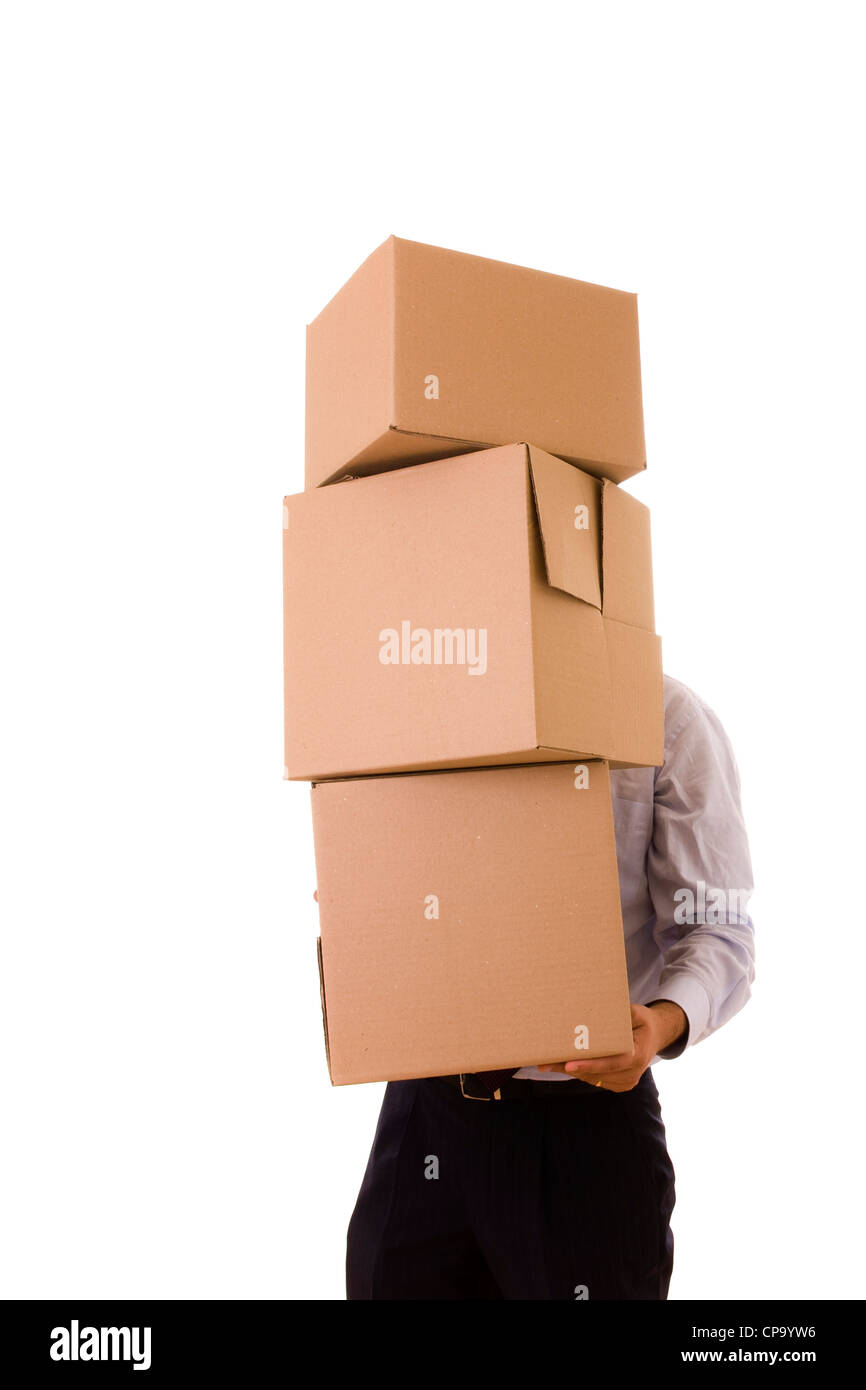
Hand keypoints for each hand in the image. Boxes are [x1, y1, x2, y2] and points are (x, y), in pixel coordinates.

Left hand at [535, 1001, 686, 1090]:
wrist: (656, 1036)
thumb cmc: (643, 1021)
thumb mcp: (636, 1012)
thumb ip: (619, 1015)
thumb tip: (595, 1013)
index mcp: (637, 1055)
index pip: (611, 1062)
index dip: (589, 1064)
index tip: (569, 1064)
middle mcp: (632, 1073)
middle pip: (595, 1073)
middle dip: (569, 1067)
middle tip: (544, 1062)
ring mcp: (625, 1082)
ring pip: (591, 1079)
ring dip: (569, 1071)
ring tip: (546, 1063)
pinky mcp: (618, 1085)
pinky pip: (594, 1081)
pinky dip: (578, 1073)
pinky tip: (561, 1064)